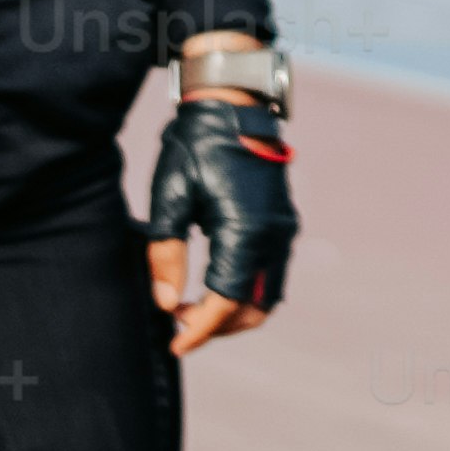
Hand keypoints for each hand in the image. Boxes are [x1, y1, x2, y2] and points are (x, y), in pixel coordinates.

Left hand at [148, 87, 294, 354]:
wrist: (232, 106)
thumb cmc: (194, 147)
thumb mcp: (169, 196)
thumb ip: (166, 254)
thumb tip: (166, 302)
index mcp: (245, 231)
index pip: (226, 302)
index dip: (200, 330)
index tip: (174, 344)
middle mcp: (273, 236)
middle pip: (254, 308)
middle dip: (218, 326)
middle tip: (179, 322)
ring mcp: (283, 229)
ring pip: (267, 295)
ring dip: (234, 310)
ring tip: (192, 304)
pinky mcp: (283, 222)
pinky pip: (270, 274)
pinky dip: (245, 290)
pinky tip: (213, 282)